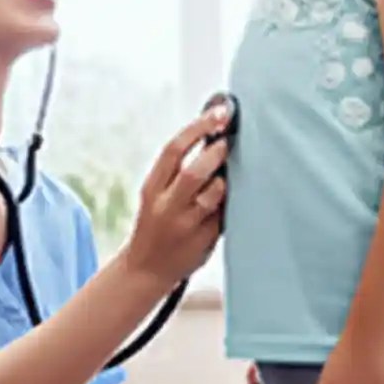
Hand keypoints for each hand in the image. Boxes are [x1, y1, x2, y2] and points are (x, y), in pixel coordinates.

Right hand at [121, 107, 230, 288]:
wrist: (146, 269)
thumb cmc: (156, 224)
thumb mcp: (155, 194)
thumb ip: (177, 172)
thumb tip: (213, 137)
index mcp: (152, 188)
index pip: (174, 150)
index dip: (198, 127)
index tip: (218, 113)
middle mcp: (166, 207)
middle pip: (195, 172)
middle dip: (216, 153)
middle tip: (228, 143)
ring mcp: (186, 226)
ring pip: (215, 195)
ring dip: (227, 181)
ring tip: (231, 177)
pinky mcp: (205, 241)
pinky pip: (226, 215)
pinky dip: (234, 203)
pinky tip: (237, 198)